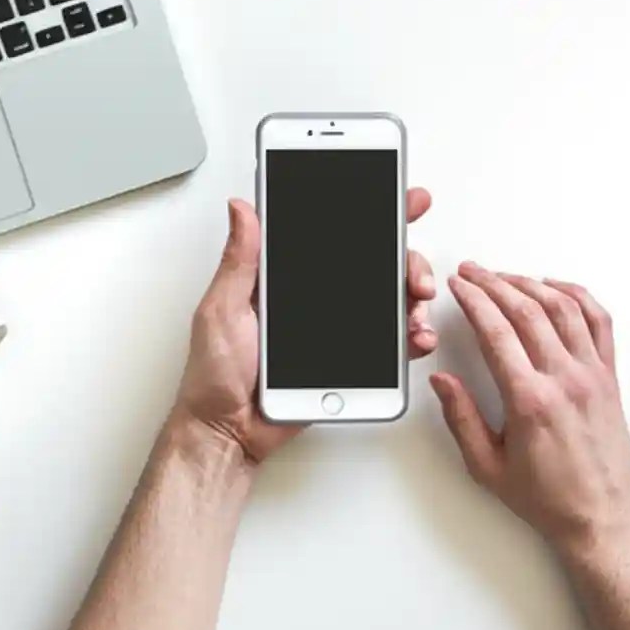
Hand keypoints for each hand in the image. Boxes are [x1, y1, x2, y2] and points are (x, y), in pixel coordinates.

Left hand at [173, 190, 438, 464]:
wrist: (227, 431)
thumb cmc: (214, 375)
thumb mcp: (221, 308)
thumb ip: (240, 260)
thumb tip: (243, 208)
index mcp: (285, 277)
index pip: (333, 235)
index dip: (369, 214)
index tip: (398, 198)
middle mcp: (315, 298)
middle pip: (374, 264)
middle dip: (406, 258)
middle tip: (413, 269)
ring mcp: (335, 329)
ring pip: (389, 300)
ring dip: (412, 296)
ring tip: (415, 302)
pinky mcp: (348, 360)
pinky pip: (387, 345)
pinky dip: (408, 337)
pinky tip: (414, 335)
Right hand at [430, 263, 629, 555]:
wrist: (601, 517)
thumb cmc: (548, 498)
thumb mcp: (487, 467)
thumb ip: (461, 418)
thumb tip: (442, 380)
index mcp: (530, 401)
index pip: (496, 332)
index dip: (473, 300)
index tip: (458, 285)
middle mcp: (565, 381)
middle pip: (527, 310)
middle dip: (494, 283)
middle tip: (472, 272)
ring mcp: (593, 375)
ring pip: (564, 308)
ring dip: (531, 283)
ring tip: (506, 276)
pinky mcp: (611, 378)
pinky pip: (599, 322)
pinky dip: (578, 296)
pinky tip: (557, 288)